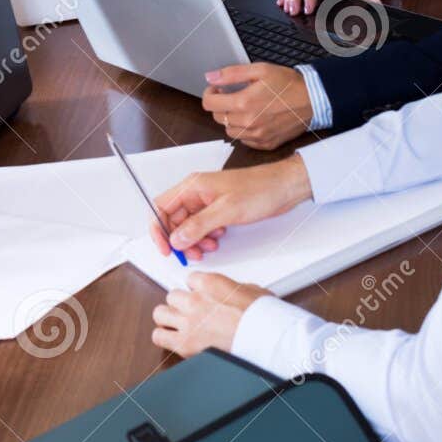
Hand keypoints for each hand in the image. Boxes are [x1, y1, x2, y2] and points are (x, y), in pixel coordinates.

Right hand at [151, 154, 310, 256]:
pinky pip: (202, 226)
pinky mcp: (218, 209)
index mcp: (192, 186)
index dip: (158, 230)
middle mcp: (196, 193)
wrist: (283, 187)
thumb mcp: (226, 210)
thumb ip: (198, 225)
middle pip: (173, 219)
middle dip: (179, 239)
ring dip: (193, 240)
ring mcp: (206, 201)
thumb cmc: (259, 189)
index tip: (166, 248)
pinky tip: (216, 240)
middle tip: (191, 254)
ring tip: (207, 248)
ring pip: (187, 225)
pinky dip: (205, 237)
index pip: (161, 207)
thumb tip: (176, 239)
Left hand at [151, 273, 267, 357]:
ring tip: (178, 324)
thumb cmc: (263, 317)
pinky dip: (164, 337)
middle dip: (181, 304)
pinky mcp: (184, 344)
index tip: (200, 295)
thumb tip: (233, 292)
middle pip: (172, 295)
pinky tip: (174, 339)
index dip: (195, 289)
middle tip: (191, 312)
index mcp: (209, 283)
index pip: (189, 279)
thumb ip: (233, 288)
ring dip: (168, 318)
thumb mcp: (251, 290)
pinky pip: (159, 336)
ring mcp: (187, 322)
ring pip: (160, 313)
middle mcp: (194, 300)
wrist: (265, 339)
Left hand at [202, 63, 313, 149]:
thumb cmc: (288, 84)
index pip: (209, 104)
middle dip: (220, 105)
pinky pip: (244, 140)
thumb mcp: (260, 70)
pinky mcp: (266, 144)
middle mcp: (248, 122)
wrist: (313, 100)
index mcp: (244, 103)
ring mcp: (258, 136)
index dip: (210, 93)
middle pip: (218, 117)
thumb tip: (210, 77)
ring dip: (231, 119)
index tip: (218, 89)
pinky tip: (253, 119)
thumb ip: (231, 74)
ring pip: (229, 131)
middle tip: (231, 95)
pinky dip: (244, 130)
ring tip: (243, 107)